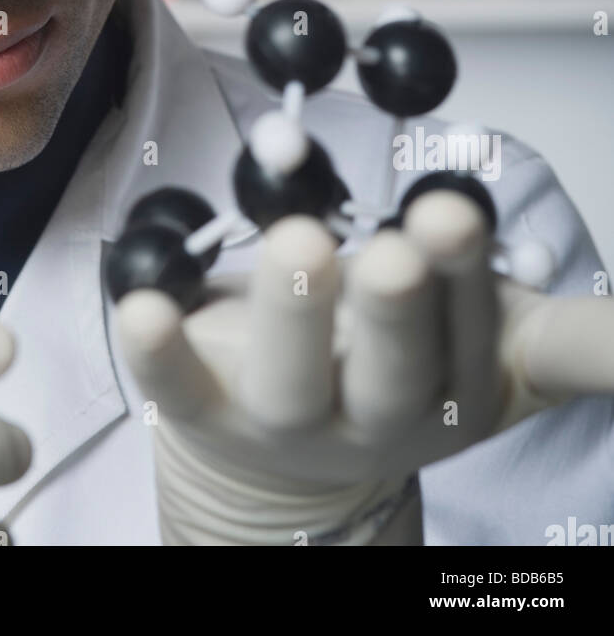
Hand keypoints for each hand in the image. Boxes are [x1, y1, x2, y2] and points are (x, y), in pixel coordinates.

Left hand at [114, 189, 613, 545]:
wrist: (306, 439)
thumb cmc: (397, 351)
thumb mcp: (482, 328)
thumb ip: (507, 280)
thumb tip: (493, 211)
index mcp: (462, 377)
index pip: (491, 336)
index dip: (483, 287)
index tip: (456, 217)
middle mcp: (386, 412)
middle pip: (399, 368)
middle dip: (396, 308)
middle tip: (395, 251)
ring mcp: (294, 422)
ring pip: (295, 383)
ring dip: (294, 315)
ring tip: (298, 242)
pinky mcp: (214, 417)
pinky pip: (182, 394)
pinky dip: (160, 356)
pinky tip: (143, 307)